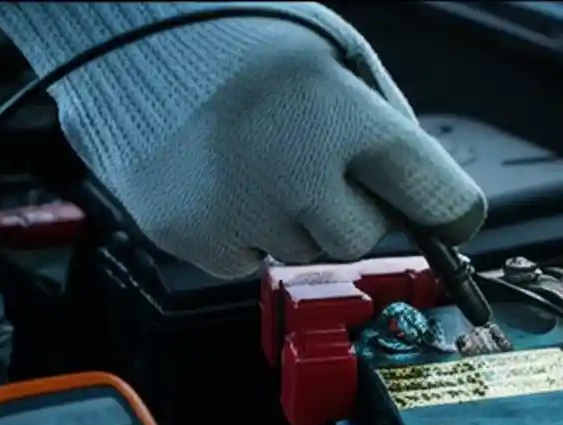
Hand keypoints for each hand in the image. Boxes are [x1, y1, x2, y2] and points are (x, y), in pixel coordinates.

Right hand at [0, 3, 485, 276]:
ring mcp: (236, 208)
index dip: (450, 212)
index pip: (436, 195)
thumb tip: (424, 191)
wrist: (113, 22)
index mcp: (338, 110)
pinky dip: (240, 231)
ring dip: (293, 219)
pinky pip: (246, 262)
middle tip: (315, 164)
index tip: (450, 219)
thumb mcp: (332, 51)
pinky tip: (220, 179)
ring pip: (303, 253)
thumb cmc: (227, 27)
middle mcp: (291, 167)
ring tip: (256, 159)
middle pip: (363, 238)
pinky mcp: (187, 236)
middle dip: (352, 209)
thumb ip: (383, 121)